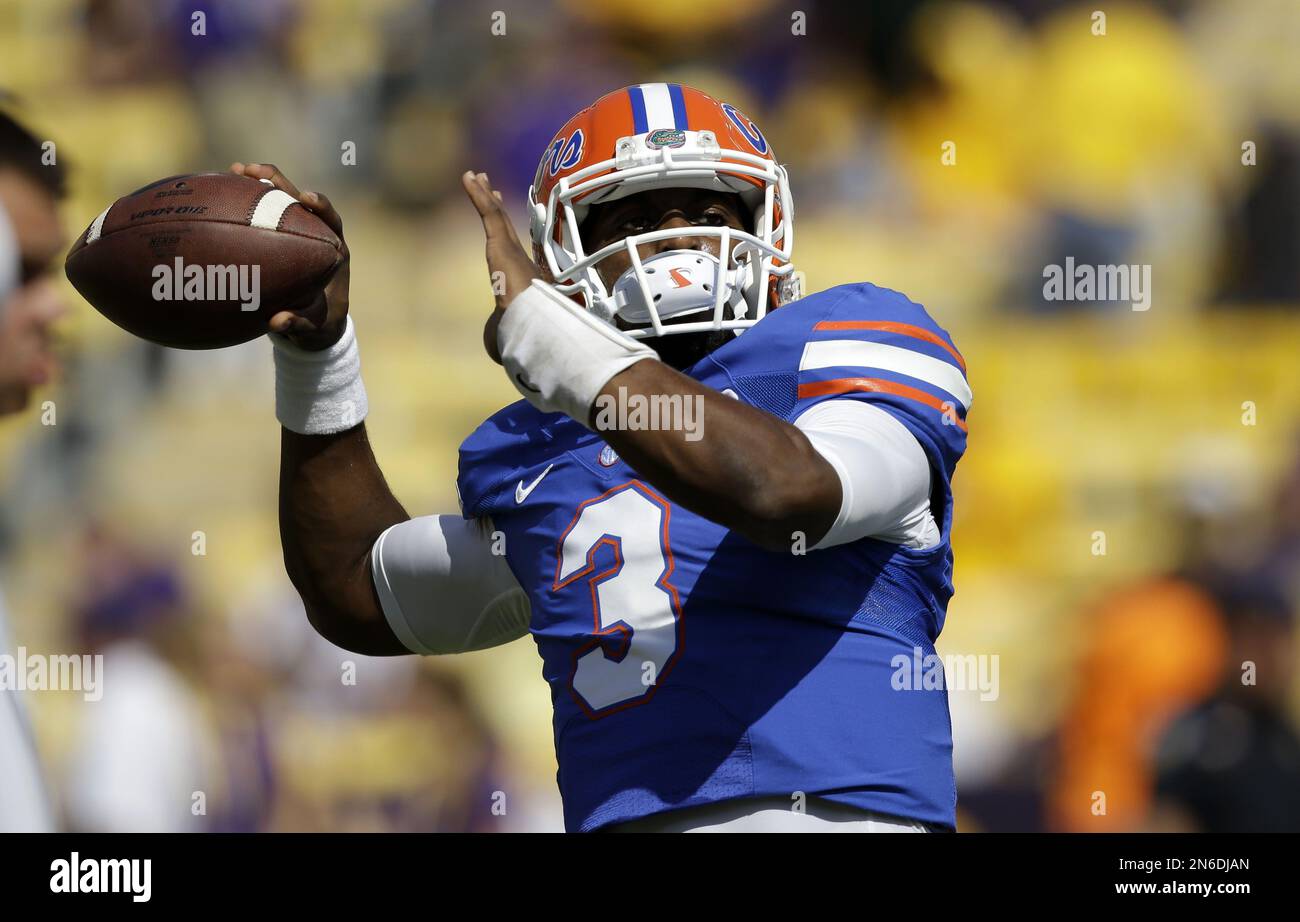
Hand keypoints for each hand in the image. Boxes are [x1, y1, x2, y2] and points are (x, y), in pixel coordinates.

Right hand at [230, 162, 349, 350]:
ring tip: (234, 170)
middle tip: (255, 172)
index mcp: (333, 251)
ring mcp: (295, 233)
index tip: (305, 198)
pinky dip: (242, 205)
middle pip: (299, 200)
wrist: (314, 326)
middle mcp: (316, 235)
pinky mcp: (276, 237)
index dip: (320, 206)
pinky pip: (260, 216)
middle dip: (279, 182)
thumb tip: (277, 323)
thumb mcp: (313, 329)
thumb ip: (299, 324)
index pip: (331, 220)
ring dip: (257, 184)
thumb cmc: (319, 324)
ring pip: (278, 202)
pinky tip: (218, 195)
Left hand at [462, 170, 540, 362]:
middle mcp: (518, 257)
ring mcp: (509, 249)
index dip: (505, 228)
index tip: (501, 214)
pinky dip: (476, 193)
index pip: (511, 246)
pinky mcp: (500, 243)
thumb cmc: (524, 333)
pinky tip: (468, 177)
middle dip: (495, 203)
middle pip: (503, 224)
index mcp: (521, 275)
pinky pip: (487, 212)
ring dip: (483, 193)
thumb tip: (496, 346)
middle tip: (489, 185)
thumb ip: (499, 334)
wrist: (530, 326)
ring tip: (474, 176)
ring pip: (494, 214)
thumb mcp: (507, 334)